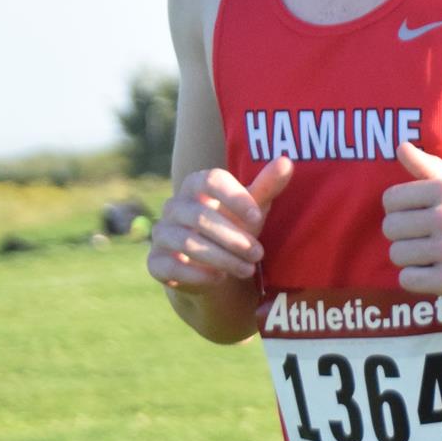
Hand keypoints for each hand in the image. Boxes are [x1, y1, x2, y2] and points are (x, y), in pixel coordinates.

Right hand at [147, 158, 292, 288]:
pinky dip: (197, 274)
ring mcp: (161, 233)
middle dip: (233, 237)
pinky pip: (170, 266)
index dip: (234, 198)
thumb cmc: (234, 228)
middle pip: (200, 216)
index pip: (211, 180)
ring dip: (222, 258)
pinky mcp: (155, 262)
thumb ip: (267, 187)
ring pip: (187, 242)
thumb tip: (286, 161)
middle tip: (258, 254)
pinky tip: (219, 278)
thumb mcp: (253, 209)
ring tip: (247, 270)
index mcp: (196, 185)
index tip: (257, 217)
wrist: (212, 268)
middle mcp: (174, 206)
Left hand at [382, 143, 441, 312]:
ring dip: (412, 260)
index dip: (400, 211)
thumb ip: (431, 168)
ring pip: (396, 254)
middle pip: (390, 227)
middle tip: (430, 242)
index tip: (420, 219)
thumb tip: (400, 146)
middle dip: (405, 237)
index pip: (391, 199)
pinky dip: (418, 280)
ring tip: (437, 259)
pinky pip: (407, 279)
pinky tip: (439, 275)